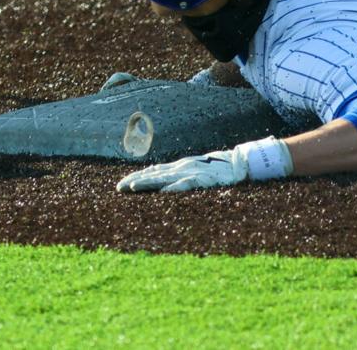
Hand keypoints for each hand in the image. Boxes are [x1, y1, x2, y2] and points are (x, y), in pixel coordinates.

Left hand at [116, 148, 247, 192]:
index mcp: (179, 166)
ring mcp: (192, 172)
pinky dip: (174, 187)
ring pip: (166, 178)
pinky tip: (163, 192)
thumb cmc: (217, 168)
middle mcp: (182, 167)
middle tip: (117, 188)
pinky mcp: (203, 178)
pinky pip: (187, 183)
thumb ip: (177, 174)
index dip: (137, 178)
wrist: (239, 163)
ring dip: (149, 182)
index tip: (121, 185)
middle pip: (154, 174)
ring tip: (133, 187)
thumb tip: (158, 180)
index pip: (153, 172)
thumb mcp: (193, 170)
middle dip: (135, 180)